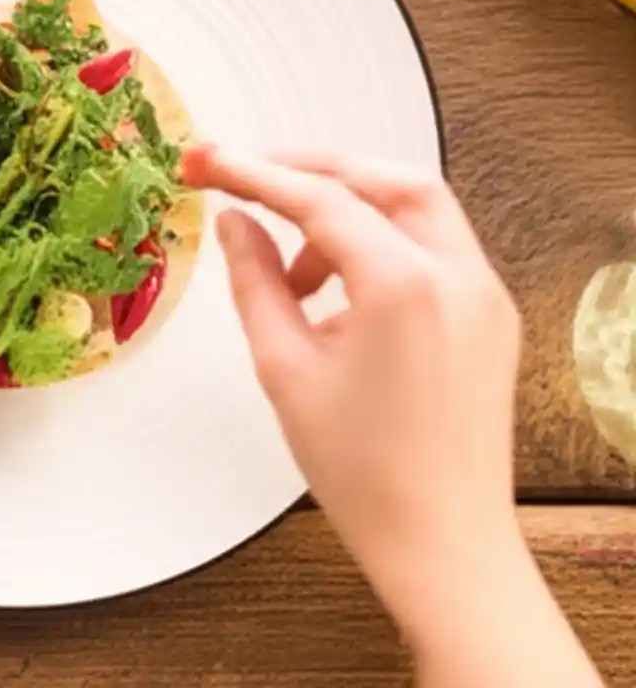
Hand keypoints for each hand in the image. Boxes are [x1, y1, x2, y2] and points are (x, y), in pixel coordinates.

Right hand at [184, 147, 602, 686]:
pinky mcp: (490, 317)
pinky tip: (340, 293)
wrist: (439, 539)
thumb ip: (255, 282)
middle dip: (315, 171)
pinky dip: (384, 246)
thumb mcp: (284, 369)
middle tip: (253, 180)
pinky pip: (436, 249)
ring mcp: (485, 294)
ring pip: (418, 208)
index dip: (255, 173)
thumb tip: (234, 223)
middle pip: (386, 179)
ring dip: (351, 213)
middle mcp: (459, 275)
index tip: (207, 160)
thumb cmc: (361, 471)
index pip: (321, 199)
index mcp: (404, 286)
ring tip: (296, 273)